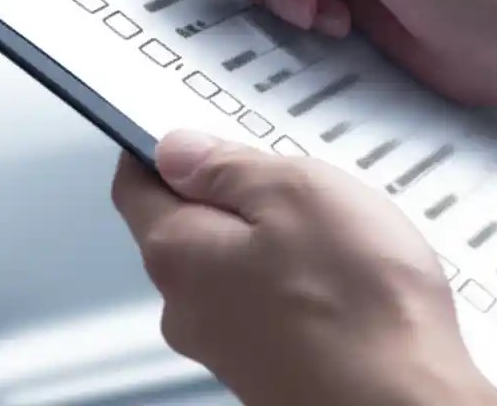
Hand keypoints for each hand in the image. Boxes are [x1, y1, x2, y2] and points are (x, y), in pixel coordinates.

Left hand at [111, 131, 496, 405]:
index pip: (135, 184)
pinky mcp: (269, 369)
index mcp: (178, 254)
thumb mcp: (296, 193)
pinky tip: (350, 279)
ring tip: (338, 232)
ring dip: (275, 241)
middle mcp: (187, 309)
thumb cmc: (360, 308)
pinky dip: (302, 284)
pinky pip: (272, 305)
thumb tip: (180, 149)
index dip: (159, 146)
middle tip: (293, 175)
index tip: (194, 126)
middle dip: (234, 194)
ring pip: (236, 267)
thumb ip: (227, 166)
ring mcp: (227, 346)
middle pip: (189, 225)